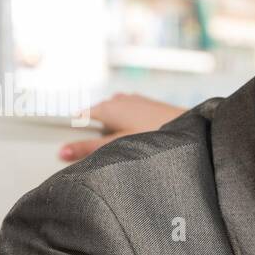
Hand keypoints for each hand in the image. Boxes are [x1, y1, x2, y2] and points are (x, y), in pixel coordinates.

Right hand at [59, 93, 181, 160]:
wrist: (192, 130)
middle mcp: (119, 99)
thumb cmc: (157, 135)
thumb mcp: (117, 146)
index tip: (72, 149)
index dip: (74, 133)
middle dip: (96, 134)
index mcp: (107, 106)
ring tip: (123, 150)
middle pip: (97, 117)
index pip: (78, 116)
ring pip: (115, 117)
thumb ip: (88, 149)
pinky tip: (139, 142)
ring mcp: (136, 101)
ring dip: (114, 132)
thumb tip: (62, 152)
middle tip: (101, 155)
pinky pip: (131, 118)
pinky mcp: (149, 107)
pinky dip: (129, 129)